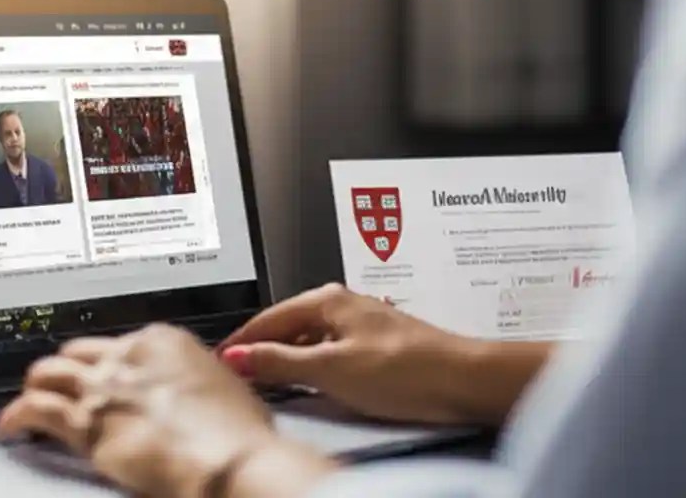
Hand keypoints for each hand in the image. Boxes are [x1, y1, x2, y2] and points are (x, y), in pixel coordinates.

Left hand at [0, 324, 335, 497]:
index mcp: (166, 340)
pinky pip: (35, 410)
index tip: (108, 373)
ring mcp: (102, 386)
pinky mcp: (84, 423)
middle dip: (71, 368)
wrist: (226, 460)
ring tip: (29, 399)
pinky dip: (16, 415)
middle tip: (64, 384)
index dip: (110, 360)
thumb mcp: (228, 389)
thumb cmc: (237, 434)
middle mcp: (129, 355)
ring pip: (50, 373)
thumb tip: (199, 392)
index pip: (122, 342)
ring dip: (37, 386)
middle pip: (81, 351)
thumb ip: (200, 382)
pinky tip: (10, 425)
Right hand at [219, 284, 549, 424]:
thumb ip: (280, 362)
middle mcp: (344, 306)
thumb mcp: (330, 369)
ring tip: (267, 381)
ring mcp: (362, 325)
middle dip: (261, 348)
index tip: (221, 360)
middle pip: (288, 326)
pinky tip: (311, 384)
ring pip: (310, 339)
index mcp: (328, 301)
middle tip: (237, 373)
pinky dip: (312, 366)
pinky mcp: (377, 346)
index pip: (268, 318)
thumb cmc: (407, 369)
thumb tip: (241, 356)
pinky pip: (330, 352)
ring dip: (287, 358)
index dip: (241, 341)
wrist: (464, 381)